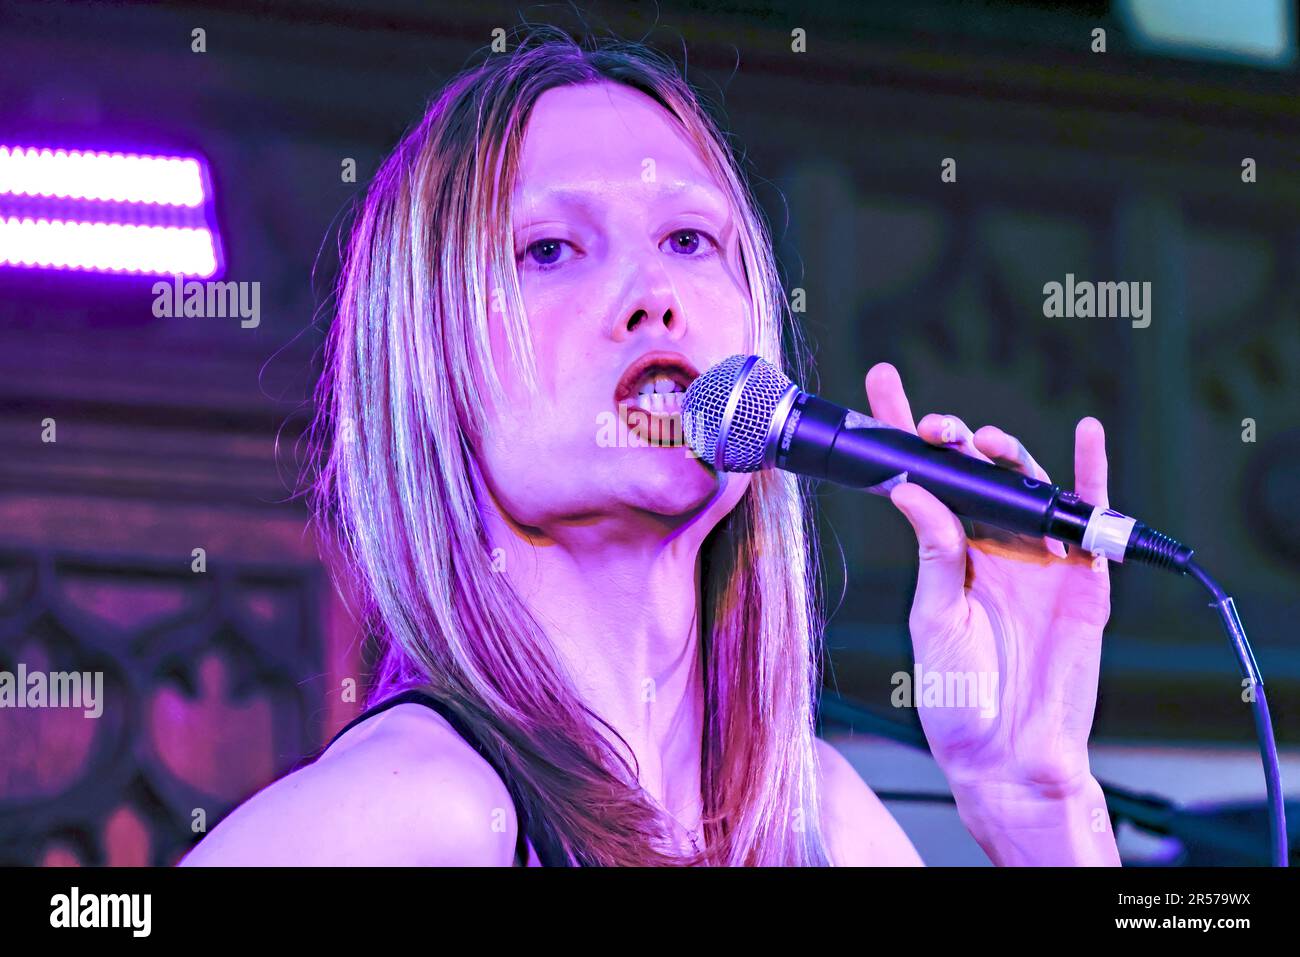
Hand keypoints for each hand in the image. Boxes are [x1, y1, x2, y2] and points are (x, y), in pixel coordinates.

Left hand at [865, 362, 1111, 805]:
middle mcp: (990, 547)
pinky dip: (1093, 473)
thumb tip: (912, 489)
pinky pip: (1092, 515)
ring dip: (1007, 452)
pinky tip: (1088, 433)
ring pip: (1026, 485)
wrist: (1010, 756)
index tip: (882, 384)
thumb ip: (933, 552)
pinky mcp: (1082, 577)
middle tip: (934, 427)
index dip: (901, 432)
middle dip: (954, 439)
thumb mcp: (934, 618)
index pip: (922, 480)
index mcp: (946, 554)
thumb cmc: (959, 698)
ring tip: (983, 440)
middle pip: (975, 473)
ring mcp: (1038, 558)